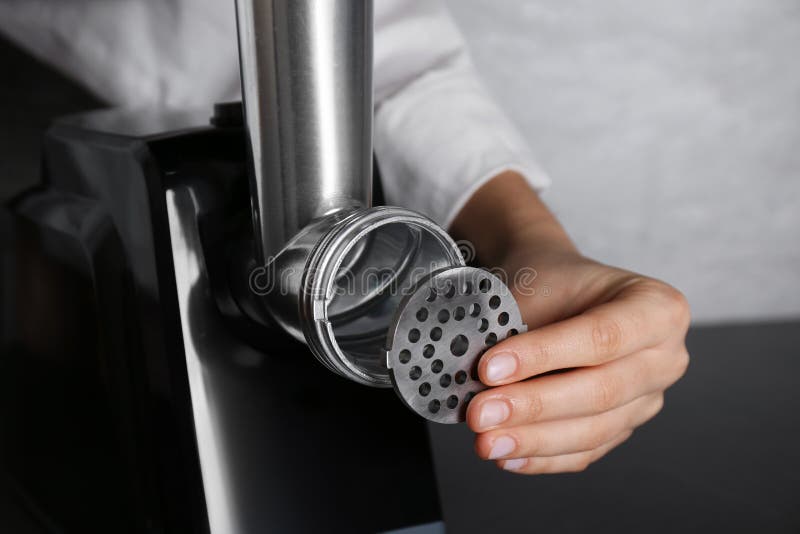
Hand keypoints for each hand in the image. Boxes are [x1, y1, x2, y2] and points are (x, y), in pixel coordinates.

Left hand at [451, 172, 689, 474]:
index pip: (601, 337)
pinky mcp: (625, 428)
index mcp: (658, 307)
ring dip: (533, 439)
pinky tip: (507, 455)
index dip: (543, 356)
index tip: (489, 368)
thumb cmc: (554, 281)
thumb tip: (482, 381)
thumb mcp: (537, 285)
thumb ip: (516, 329)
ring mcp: (648, 398)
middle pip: (601, 391)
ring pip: (594, 430)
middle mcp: (665, 356)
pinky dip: (542, 457)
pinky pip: (586, 452)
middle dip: (534, 406)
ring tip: (486, 439)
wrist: (558, 287)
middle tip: (481, 412)